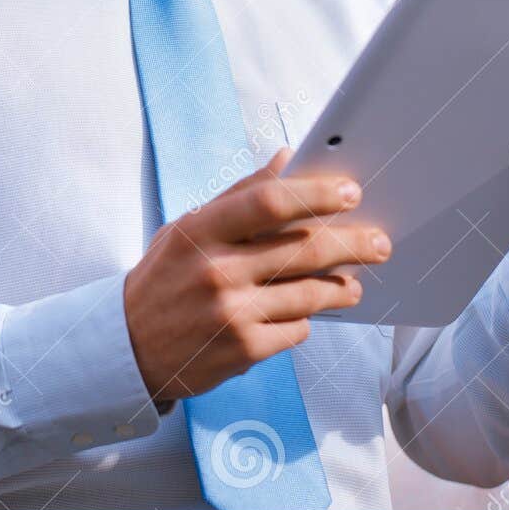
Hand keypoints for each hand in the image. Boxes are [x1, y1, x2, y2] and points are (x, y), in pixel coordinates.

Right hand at [122, 146, 392, 401]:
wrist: (128, 348)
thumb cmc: (164, 279)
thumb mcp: (187, 228)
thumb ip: (238, 194)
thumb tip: (287, 159)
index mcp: (201, 231)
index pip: (269, 202)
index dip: (316, 194)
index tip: (351, 192)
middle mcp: (217, 271)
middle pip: (304, 249)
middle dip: (353, 243)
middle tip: (380, 242)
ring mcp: (232, 313)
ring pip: (311, 294)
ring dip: (342, 287)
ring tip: (352, 284)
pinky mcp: (244, 350)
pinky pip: (298, 329)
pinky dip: (306, 320)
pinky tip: (303, 314)